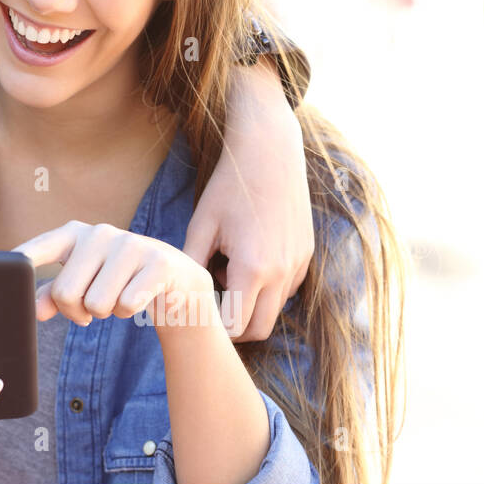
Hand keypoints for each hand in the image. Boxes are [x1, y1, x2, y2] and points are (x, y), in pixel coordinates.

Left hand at [21, 220, 213, 327]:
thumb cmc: (118, 281)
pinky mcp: (157, 262)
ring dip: (107, 312)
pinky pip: (126, 305)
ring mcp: (129, 244)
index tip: (2, 269)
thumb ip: (54, 294)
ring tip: (119, 295)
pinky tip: (139, 296)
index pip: (37, 249)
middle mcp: (98, 233)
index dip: (19, 262)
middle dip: (78, 312)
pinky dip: (129, 311)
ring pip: (97, 304)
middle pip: (66, 293)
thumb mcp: (83, 284)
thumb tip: (34, 310)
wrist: (174, 281)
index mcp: (73, 234)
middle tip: (92, 308)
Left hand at [185, 59, 313, 340]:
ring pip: (273, 309)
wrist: (269, 154)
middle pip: (259, 329)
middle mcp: (281, 273)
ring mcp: (298, 266)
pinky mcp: (305, 256)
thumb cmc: (228, 188)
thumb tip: (178, 294)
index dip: (213, 326)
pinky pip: (285, 289)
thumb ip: (191, 265)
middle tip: (207, 307)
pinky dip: (265, 288)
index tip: (194, 315)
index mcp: (253, 269)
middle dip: (233, 326)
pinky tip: (244, 260)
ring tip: (224, 273)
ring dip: (250, 304)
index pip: (236, 326)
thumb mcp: (202, 226)